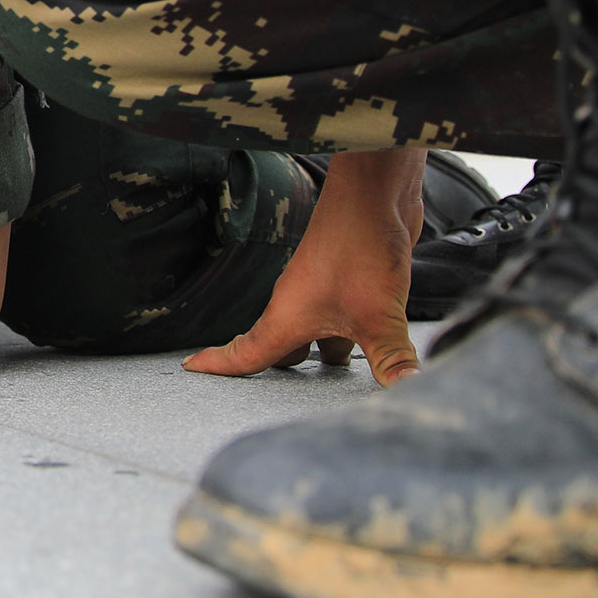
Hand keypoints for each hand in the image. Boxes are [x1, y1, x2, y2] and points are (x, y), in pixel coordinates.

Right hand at [184, 148, 425, 385]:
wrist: (375, 193)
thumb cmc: (359, 249)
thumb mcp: (379, 317)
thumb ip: (391, 361)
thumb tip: (408, 396)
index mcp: (288, 318)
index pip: (245, 353)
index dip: (217, 365)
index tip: (189, 369)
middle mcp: (300, 306)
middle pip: (282, 351)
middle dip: (283, 377)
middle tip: (281, 404)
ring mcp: (324, 293)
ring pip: (316, 336)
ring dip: (325, 358)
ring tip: (340, 386)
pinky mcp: (350, 283)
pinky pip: (342, 321)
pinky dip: (351, 339)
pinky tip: (376, 350)